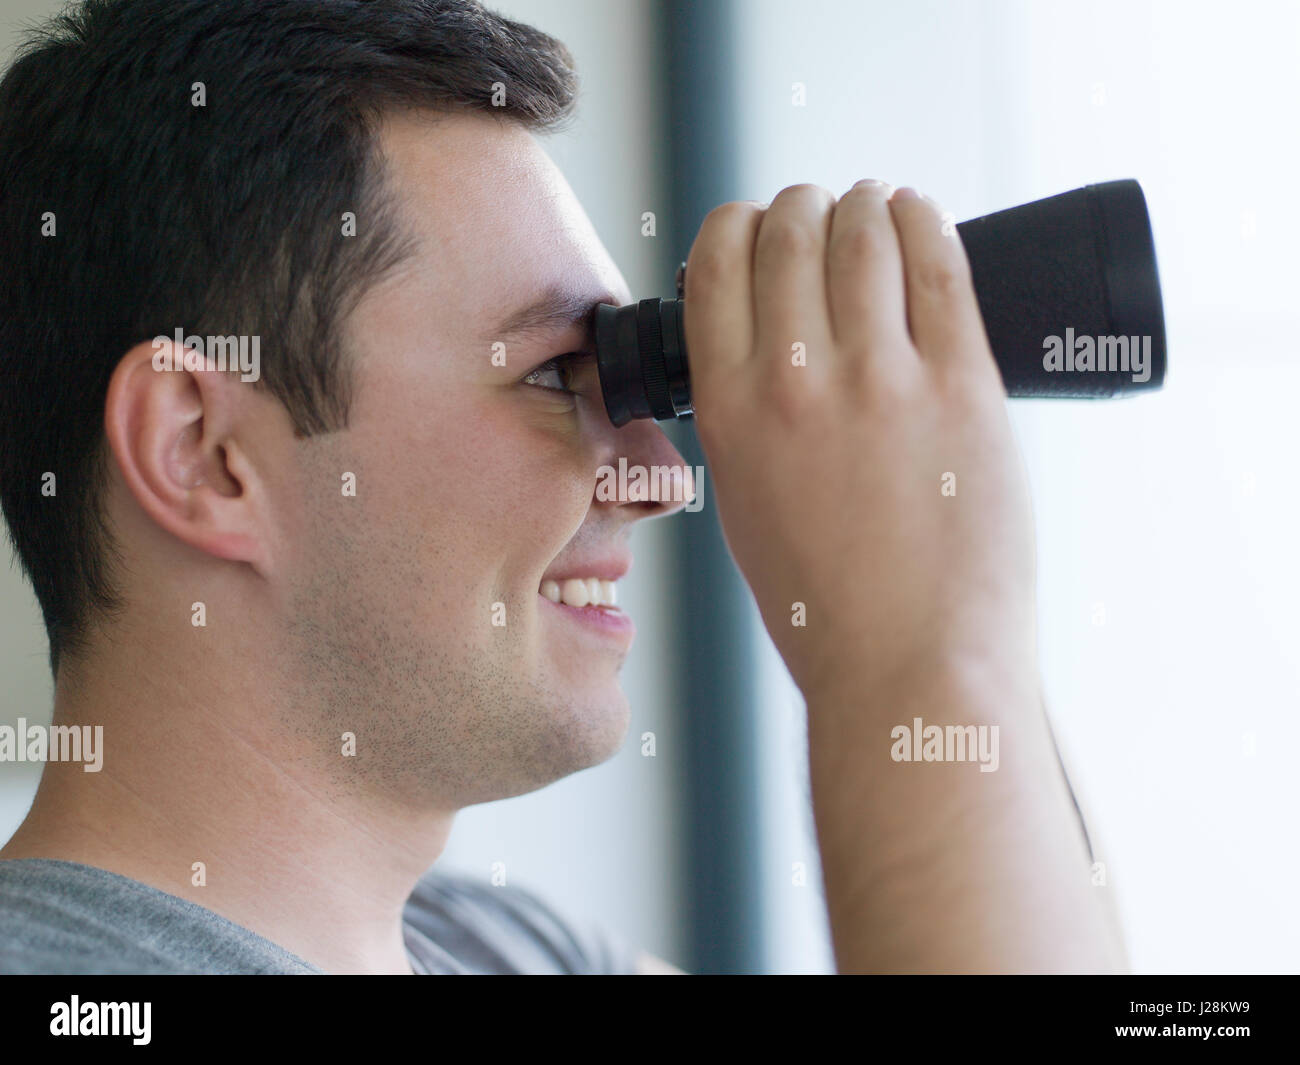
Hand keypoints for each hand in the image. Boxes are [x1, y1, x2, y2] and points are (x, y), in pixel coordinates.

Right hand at [682, 182, 1037, 701]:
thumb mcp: (747, 505)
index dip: (738, 226)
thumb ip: (746, 421)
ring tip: (873, 207)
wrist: (911, 670)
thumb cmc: (827, 608)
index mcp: (729, 411)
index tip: (757, 230)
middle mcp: (796, 380)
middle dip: (800, 207)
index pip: (718, 261)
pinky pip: (941, 263)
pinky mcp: (964, 385)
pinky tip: (918, 214)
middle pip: (789, 230)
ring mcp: (884, 379)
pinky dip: (925, 222)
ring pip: (864, 232)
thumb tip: (766, 352)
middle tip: (818, 215)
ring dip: (864, 204)